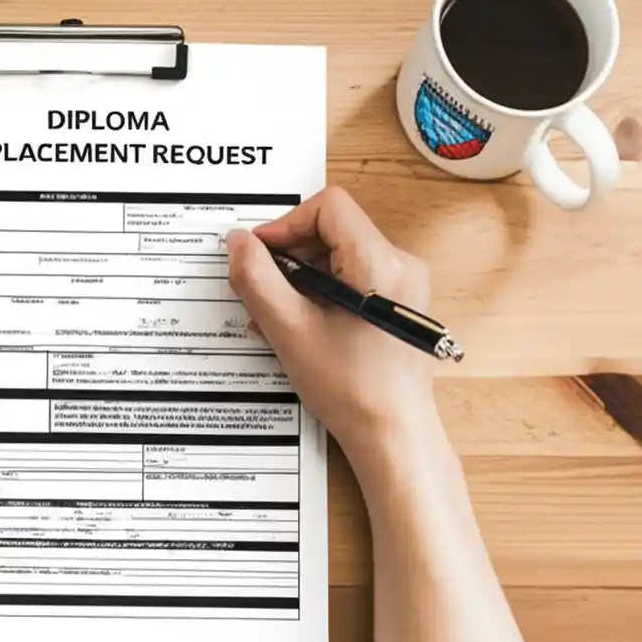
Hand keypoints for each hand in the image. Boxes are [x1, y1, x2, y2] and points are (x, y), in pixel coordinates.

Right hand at [225, 187, 435, 450]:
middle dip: (288, 257)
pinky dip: (318, 294)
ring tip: (275, 317)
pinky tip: (297, 326)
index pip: (328, 207)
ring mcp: (403, 285)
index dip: (285, 224)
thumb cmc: (353, 389)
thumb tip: (238, 243)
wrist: (393, 434)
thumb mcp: (290, 330)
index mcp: (380, 263)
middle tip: (260, 291)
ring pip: (338, 257)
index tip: (258, 254)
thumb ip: (257, 279)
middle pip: (331, 230)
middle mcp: (400, 265)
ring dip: (299, 279)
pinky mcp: (397, 304)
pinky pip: (350, 279)